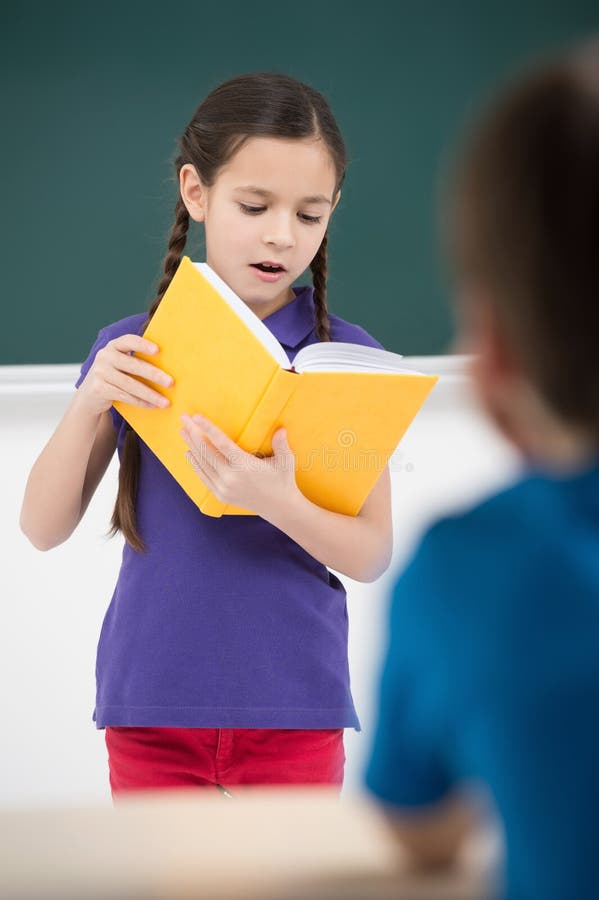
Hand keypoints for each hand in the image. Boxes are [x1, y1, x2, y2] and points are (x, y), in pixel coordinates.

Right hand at [77, 334, 173, 415]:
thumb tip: (168, 368)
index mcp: (113, 345)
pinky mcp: (99, 388)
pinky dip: (140, 402)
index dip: (143, 344)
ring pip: (130, 384)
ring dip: (150, 394)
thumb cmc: (114, 377)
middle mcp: (105, 356)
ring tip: (165, 402)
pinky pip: (124, 395)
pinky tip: (153, 406)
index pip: (129, 340)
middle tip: (171, 383)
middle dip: (154, 374)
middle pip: (133, 365)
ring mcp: (100, 372)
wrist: (89, 395)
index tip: (158, 350)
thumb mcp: (121, 364)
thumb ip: (137, 361)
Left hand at [180, 413, 300, 517]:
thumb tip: (281, 428)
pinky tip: (189, 452)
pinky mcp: (220, 494)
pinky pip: (203, 476)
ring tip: (183, 431)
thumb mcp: (286, 461)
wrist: (279, 507)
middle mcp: (231, 477)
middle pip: (206, 451)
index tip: (197, 417)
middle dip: (194, 433)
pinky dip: (195, 464)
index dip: (208, 429)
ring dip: (191, 445)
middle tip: (184, 418)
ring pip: (202, 463)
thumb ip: (281, 444)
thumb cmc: (283, 480)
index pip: (222, 443)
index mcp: (245, 466)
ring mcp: (223, 487)